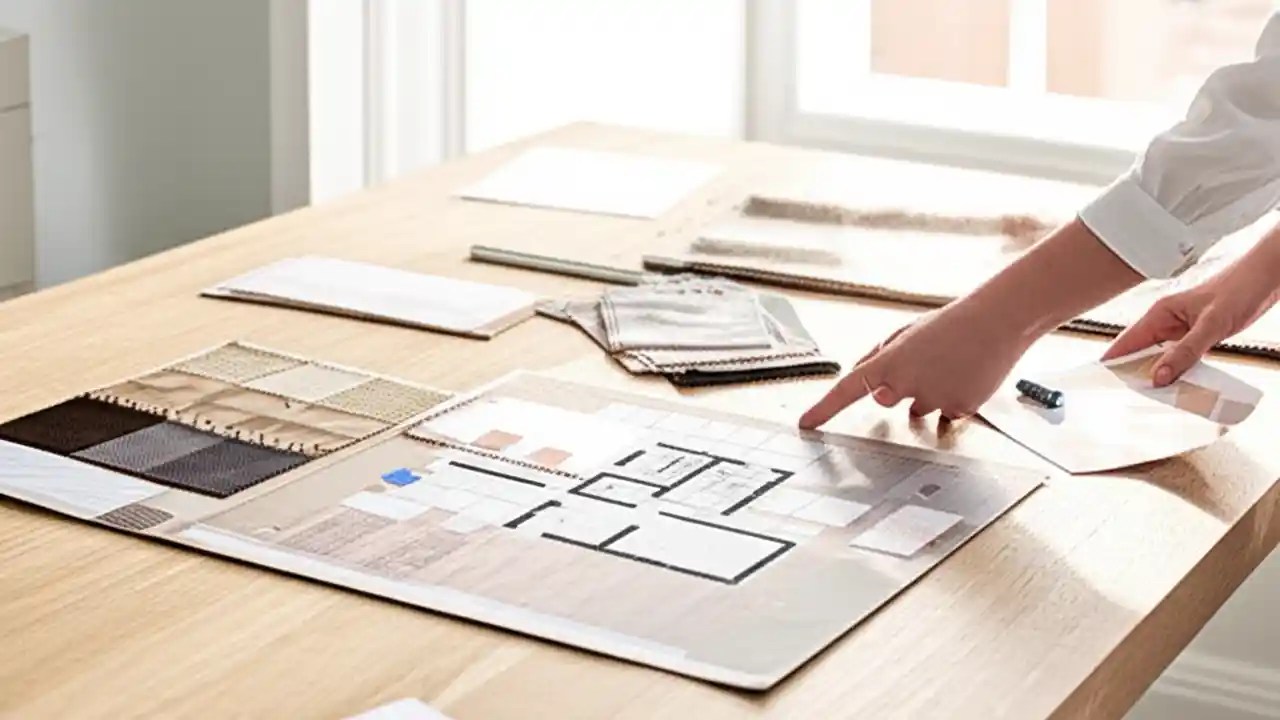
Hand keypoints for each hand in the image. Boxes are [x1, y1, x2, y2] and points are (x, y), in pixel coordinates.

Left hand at [798, 299, 1035, 428]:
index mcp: (889, 361)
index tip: (806, 423)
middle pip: (887, 400)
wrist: (997, 321)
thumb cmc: (952, 324)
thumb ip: (880, 355)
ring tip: (952, 366)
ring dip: (928, 394)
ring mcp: (933, 399)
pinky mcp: (959, 409)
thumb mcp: (907, 333)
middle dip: (898, 390)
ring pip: (919, 409)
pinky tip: (966, 378)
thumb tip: (861, 377)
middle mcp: (906, 383)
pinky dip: (953, 401)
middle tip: (925, 365)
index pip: (846, 389)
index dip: (824, 408)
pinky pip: (946, 415)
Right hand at [1102, 260, 1279, 385]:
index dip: (1112, 362)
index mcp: (1160, 313)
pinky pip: (1179, 357)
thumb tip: (1160, 376)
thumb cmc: (1241, 288)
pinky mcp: (1196, 335)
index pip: (1125, 342)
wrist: (1267, 277)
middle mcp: (1166, 321)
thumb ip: (1185, 352)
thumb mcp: (1211, 324)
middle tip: (1131, 396)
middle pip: (1139, 352)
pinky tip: (1180, 384)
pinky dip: (1177, 371)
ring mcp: (1181, 329)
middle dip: (1134, 373)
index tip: (1103, 383)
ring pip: (1159, 356)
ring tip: (1154, 394)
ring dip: (1157, 373)